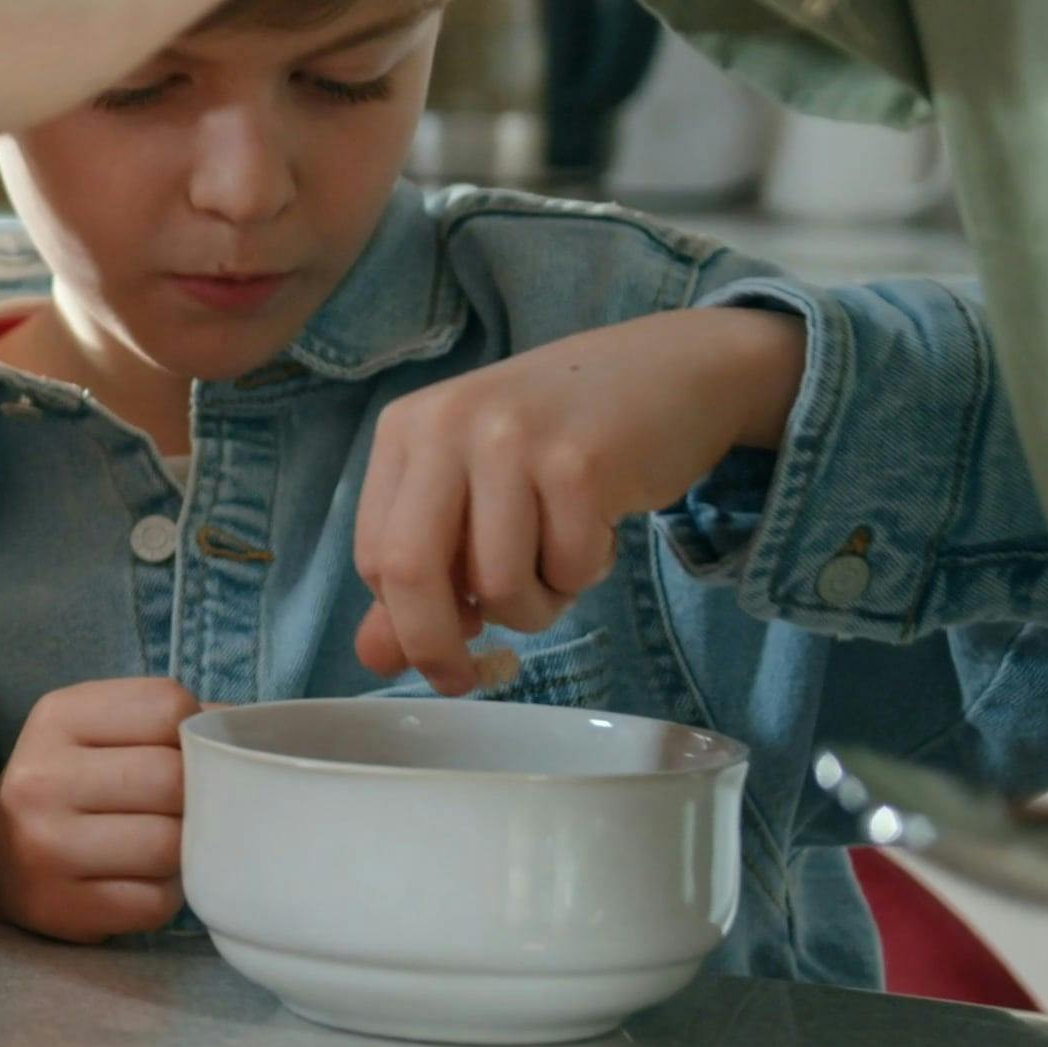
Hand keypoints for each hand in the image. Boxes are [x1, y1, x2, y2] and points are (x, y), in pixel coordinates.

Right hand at [0, 678, 190, 942]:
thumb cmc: (74, 788)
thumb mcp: (99, 733)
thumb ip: (168, 723)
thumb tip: (250, 733)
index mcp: (57, 717)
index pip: (167, 707)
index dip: (194, 734)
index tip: (181, 755)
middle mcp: (40, 778)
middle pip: (172, 779)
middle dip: (193, 798)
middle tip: (180, 810)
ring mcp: (44, 846)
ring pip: (169, 845)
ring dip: (182, 851)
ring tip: (158, 847)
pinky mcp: (61, 906)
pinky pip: (156, 902)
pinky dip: (162, 895)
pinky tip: (136, 882)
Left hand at [352, 307, 803, 693]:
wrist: (674, 368)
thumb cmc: (561, 437)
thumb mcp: (475, 491)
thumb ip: (422, 572)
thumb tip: (375, 659)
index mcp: (406, 430)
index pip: (373, 556)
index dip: (404, 619)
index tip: (446, 641)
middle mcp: (447, 425)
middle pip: (411, 572)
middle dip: (437, 645)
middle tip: (466, 678)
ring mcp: (513, 439)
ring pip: (500, 584)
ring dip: (536, 606)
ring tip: (560, 561)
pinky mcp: (580, 462)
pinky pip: (569, 570)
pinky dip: (585, 573)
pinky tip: (597, 527)